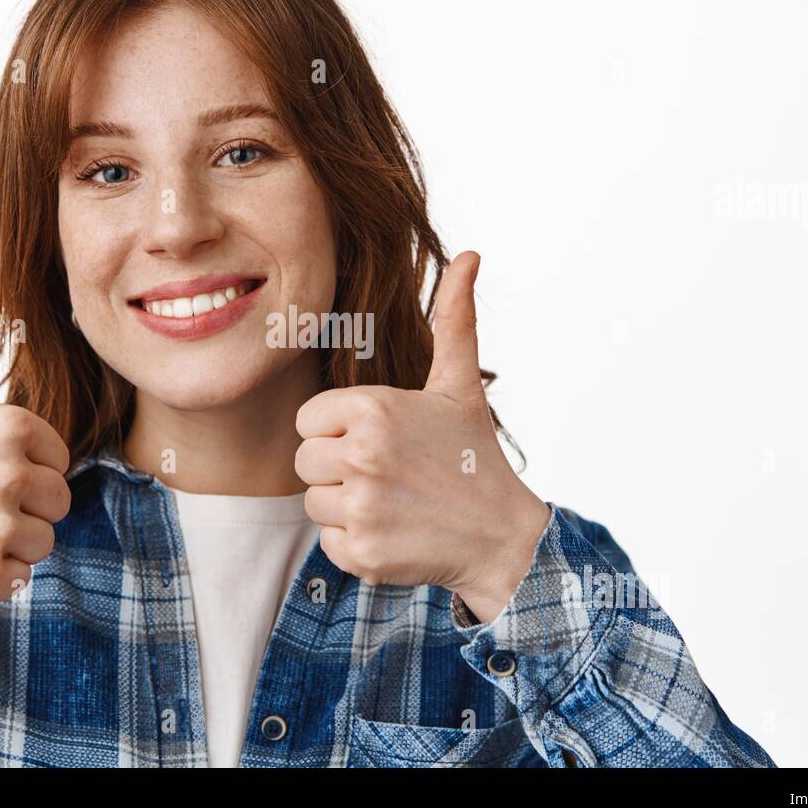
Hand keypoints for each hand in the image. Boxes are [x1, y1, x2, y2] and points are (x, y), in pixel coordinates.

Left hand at [295, 251, 551, 623]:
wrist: (501, 537)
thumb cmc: (473, 456)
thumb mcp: (460, 385)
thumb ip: (452, 319)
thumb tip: (470, 255)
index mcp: (372, 409)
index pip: (309, 418)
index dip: (337, 429)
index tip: (377, 440)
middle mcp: (361, 455)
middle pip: (305, 459)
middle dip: (338, 467)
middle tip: (387, 474)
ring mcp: (360, 506)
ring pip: (312, 500)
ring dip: (344, 505)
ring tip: (391, 500)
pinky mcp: (360, 552)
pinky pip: (327, 539)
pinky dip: (353, 541)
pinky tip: (392, 530)